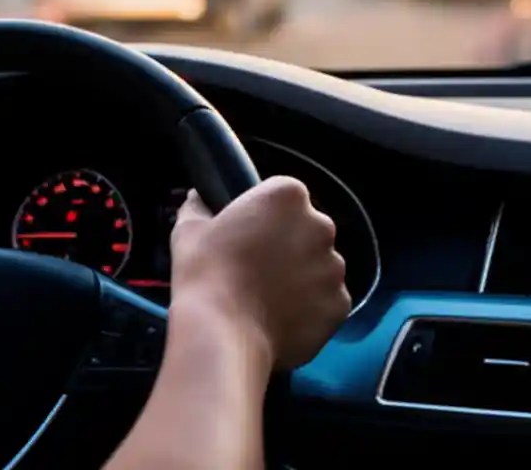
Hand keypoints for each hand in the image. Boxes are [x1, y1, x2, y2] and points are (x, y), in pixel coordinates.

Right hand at [170, 176, 349, 368]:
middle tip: (258, 270)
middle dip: (289, 246)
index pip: (285, 197)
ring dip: (302, 278)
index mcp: (288, 196)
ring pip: (320, 268)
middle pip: (308, 231)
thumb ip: (199, 207)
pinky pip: (327, 302)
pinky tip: (281, 320)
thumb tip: (199, 199)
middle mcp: (321, 226)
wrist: (222, 334)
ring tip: (268, 300)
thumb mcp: (190, 231)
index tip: (248, 236)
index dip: (266, 217)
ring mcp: (334, 268)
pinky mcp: (340, 305)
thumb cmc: (205, 274)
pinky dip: (310, 311)